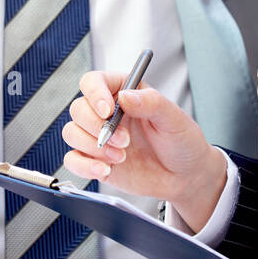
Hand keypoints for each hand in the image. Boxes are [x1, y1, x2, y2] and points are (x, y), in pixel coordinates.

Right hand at [62, 70, 227, 229]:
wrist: (185, 176)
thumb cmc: (181, 141)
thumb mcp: (173, 118)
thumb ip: (150, 102)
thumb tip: (125, 96)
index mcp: (122, 91)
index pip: (93, 82)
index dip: (95, 94)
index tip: (108, 111)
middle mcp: (106, 113)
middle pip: (78, 109)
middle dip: (97, 127)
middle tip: (124, 141)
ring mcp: (98, 137)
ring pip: (72, 133)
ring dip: (93, 147)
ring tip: (121, 157)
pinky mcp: (95, 160)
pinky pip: (72, 160)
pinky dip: (84, 167)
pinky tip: (106, 170)